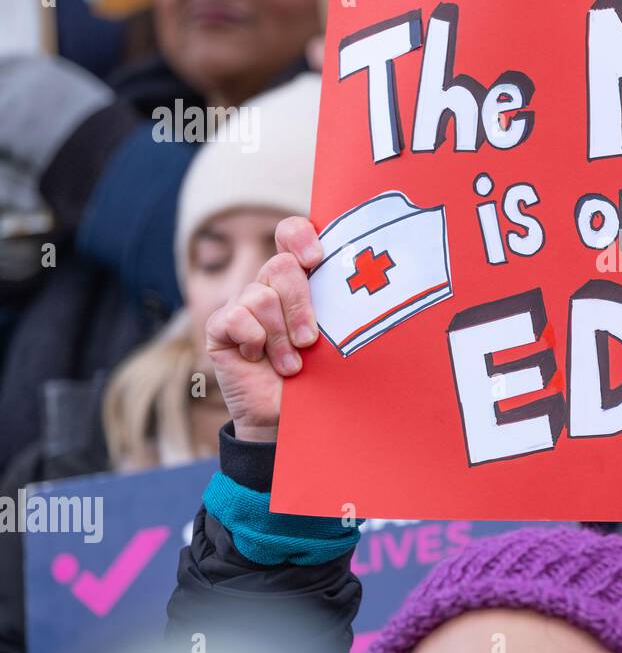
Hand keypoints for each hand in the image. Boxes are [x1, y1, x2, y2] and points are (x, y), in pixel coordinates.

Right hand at [205, 217, 322, 442]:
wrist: (291, 419)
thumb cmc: (323, 375)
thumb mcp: (340, 339)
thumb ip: (343, 307)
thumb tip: (369, 282)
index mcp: (301, 279)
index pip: (291, 234)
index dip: (300, 236)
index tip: (317, 259)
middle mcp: (270, 285)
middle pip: (282, 266)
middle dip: (300, 306)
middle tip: (310, 341)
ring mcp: (243, 304)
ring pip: (261, 295)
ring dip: (280, 336)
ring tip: (292, 365)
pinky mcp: (221, 327)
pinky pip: (235, 317)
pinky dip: (254, 341)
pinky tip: (259, 359)